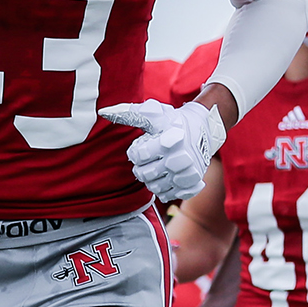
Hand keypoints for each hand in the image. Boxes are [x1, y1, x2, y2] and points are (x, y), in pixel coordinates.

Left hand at [98, 99, 226, 198]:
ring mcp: (188, 172)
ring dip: (152, 178)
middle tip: (150, 158)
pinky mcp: (193, 183)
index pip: (138, 156)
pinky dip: (164, 188)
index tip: (144, 144)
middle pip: (145, 174)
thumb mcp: (154, 114)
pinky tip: (167, 176)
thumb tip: (103, 112)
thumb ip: (128, 113)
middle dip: (142, 166)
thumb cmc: (173, 121)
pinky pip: (169, 194)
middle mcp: (181, 157)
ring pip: (155, 187)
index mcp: (171, 139)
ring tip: (158, 166)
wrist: (204, 128)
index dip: (137, 150)